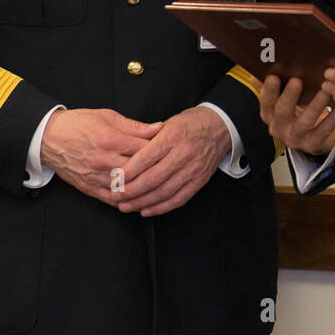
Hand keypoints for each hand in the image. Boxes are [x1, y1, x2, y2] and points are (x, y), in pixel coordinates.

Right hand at [40, 108, 160, 206]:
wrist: (48, 137)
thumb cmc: (79, 124)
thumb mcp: (108, 117)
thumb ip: (135, 126)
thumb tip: (160, 128)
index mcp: (110, 140)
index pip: (144, 149)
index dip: (161, 150)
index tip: (171, 150)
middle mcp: (104, 160)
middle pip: (139, 170)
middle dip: (156, 170)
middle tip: (169, 169)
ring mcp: (96, 177)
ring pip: (128, 188)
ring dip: (144, 188)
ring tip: (159, 185)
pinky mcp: (89, 188)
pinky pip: (113, 199)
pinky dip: (128, 200)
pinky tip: (139, 197)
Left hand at [115, 106, 231, 216]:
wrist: (220, 127)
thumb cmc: (190, 124)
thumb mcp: (168, 123)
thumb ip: (147, 137)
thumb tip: (123, 154)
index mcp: (172, 136)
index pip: (145, 158)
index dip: (127, 171)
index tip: (113, 179)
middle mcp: (183, 154)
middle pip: (153, 178)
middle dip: (131, 190)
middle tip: (116, 196)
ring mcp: (193, 169)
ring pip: (164, 192)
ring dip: (142, 202)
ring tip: (125, 206)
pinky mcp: (199, 181)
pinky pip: (178, 199)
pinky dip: (160, 208)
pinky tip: (146, 211)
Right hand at [260, 75, 334, 155]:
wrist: (307, 135)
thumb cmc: (293, 110)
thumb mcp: (279, 100)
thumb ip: (270, 87)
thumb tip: (256, 72)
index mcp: (268, 114)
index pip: (265, 102)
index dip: (268, 90)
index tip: (274, 77)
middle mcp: (278, 128)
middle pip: (282, 112)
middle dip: (290, 96)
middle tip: (297, 80)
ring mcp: (294, 138)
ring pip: (305, 122)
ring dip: (315, 106)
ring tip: (325, 91)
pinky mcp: (311, 144)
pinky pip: (324, 130)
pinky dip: (333, 117)